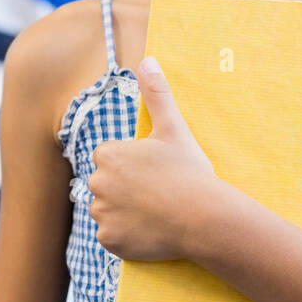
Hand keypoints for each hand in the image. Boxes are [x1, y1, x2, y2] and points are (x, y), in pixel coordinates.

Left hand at [88, 55, 219, 260]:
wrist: (203, 217)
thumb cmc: (189, 171)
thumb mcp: (173, 129)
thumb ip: (157, 94)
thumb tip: (148, 60)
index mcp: (108, 154)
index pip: (108, 157)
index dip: (131, 164)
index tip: (152, 170)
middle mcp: (97, 183)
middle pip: (104, 183)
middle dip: (123, 187)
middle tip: (155, 192)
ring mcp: (102, 214)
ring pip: (106, 210)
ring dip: (122, 211)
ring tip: (153, 211)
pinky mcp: (109, 241)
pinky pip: (111, 236)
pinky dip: (125, 235)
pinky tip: (149, 230)